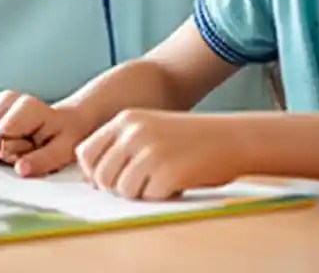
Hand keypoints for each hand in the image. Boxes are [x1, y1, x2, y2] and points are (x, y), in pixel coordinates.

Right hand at [0, 91, 93, 176]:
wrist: (61, 123)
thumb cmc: (61, 139)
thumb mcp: (61, 152)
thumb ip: (42, 160)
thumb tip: (20, 169)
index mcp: (29, 107)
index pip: (2, 132)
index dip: (3, 151)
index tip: (9, 160)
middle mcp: (9, 98)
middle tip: (4, 159)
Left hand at [76, 110, 242, 199]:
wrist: (232, 137)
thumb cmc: (190, 139)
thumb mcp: (150, 129)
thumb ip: (121, 146)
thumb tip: (92, 181)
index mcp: (125, 120)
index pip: (86, 153)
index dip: (95, 173)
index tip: (111, 180)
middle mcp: (134, 133)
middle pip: (102, 177)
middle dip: (117, 188)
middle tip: (142, 184)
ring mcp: (150, 152)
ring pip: (123, 190)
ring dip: (141, 194)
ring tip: (161, 181)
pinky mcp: (168, 172)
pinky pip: (149, 197)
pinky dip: (162, 196)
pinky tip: (177, 183)